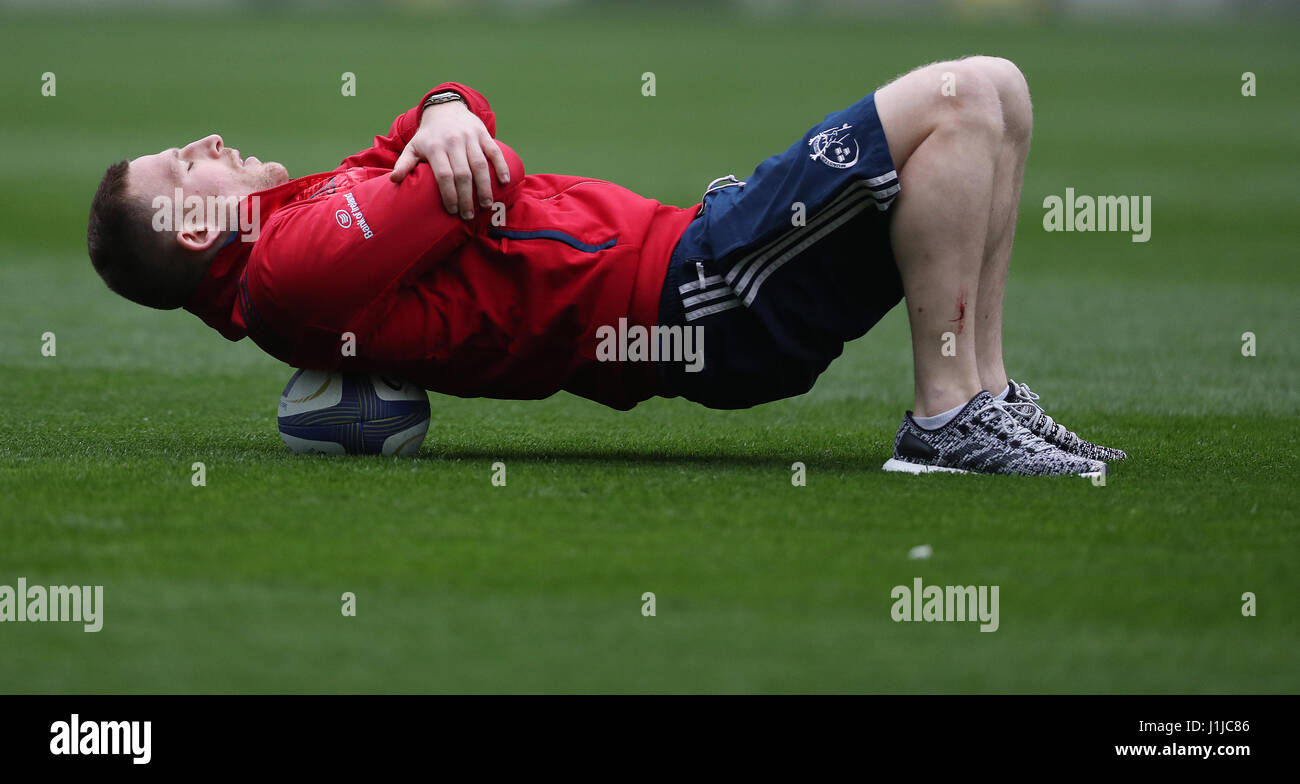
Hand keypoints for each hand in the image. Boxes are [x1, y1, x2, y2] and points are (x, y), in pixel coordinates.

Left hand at [389, 101, 509, 218]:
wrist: (445, 109)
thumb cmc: (428, 136)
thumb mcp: (413, 147)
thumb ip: (404, 163)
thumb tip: (394, 180)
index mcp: (435, 147)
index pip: (444, 175)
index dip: (449, 194)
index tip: (452, 211)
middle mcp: (453, 141)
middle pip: (462, 174)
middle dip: (466, 197)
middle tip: (468, 216)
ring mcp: (470, 137)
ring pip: (479, 165)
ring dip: (484, 187)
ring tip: (486, 205)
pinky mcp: (483, 133)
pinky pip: (494, 151)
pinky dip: (500, 166)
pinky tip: (504, 182)